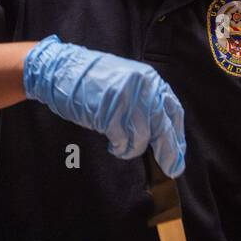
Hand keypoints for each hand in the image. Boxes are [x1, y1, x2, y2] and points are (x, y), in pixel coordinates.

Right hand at [23, 35, 184, 173]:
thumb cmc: (93, 80)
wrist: (63, 70)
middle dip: (167, 152)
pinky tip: (114, 145)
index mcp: (150, 80)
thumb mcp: (127, 83)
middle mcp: (143, 88)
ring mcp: (126, 100)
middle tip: (170, 169)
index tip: (178, 154)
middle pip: (163, 127)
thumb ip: (146, 101)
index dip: (177, 136)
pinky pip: (123, 140)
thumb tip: (161, 134)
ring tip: (123, 149)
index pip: (173, 112)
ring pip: (142, 137)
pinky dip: (120, 148)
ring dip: (134, 150)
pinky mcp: (110, 112)